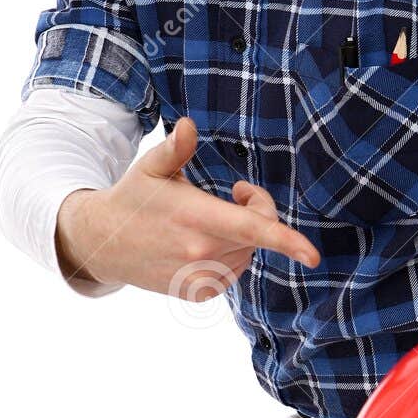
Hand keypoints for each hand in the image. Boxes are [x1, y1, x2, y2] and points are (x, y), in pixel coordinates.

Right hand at [55, 116, 320, 296]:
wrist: (105, 244)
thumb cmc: (134, 197)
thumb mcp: (151, 168)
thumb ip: (175, 149)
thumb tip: (188, 125)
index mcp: (195, 217)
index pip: (251, 229)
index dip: (286, 241)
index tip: (312, 255)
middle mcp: (200, 253)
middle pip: (258, 235)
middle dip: (258, 211)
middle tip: (238, 191)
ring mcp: (199, 277)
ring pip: (248, 255)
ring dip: (245, 236)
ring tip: (215, 218)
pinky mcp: (198, 293)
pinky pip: (234, 272)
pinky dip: (232, 256)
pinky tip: (205, 244)